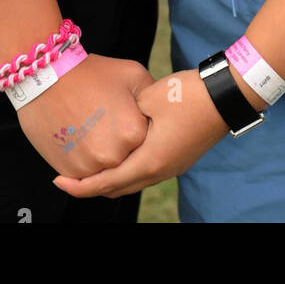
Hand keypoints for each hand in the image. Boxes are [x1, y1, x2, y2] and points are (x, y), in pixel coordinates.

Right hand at [15, 53, 153, 179]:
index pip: (149, 141)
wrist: (45, 78)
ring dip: (107, 155)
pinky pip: (88, 174)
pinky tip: (84, 136)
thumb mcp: (133, 74)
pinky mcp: (69, 171)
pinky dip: (88, 160)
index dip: (141, 126)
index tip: (132, 113)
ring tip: (97, 128)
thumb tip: (160, 113)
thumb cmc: (91, 73)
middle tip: (112, 121)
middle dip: (124, 144)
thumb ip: (152, 98)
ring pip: (108, 169)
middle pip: (129, 158)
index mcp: (134, 133)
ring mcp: (90, 167)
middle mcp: (114, 156)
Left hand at [53, 69, 232, 197]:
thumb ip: (126, 113)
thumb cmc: (188, 95)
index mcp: (150, 161)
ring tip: (89, 164)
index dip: (80, 186)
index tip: (57, 181)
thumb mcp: (148, 97)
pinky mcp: (178, 158)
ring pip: (133, 181)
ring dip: (110, 178)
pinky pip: (145, 171)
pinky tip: (117, 152)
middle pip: (118, 188)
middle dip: (91, 185)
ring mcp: (172, 167)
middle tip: (68, 175)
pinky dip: (126, 169)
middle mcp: (160, 171)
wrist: (227, 96)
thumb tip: (112, 120)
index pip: (107, 183)